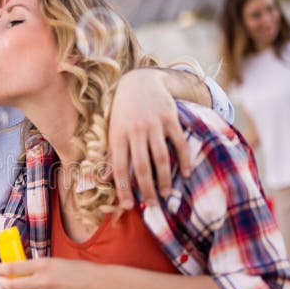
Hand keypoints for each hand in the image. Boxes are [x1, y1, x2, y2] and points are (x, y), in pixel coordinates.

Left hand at [0, 258, 107, 288]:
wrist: (101, 286)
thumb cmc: (81, 270)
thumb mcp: (58, 261)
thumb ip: (39, 266)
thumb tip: (20, 269)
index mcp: (45, 265)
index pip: (13, 268)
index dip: (0, 268)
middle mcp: (44, 281)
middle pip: (12, 285)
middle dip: (1, 283)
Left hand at [108, 69, 190, 207]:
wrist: (140, 82)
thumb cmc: (123, 111)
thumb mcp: (113, 131)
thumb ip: (112, 155)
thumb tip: (104, 179)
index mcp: (118, 136)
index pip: (118, 168)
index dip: (123, 189)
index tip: (127, 206)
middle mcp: (135, 131)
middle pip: (141, 166)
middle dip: (146, 189)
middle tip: (151, 205)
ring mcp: (154, 124)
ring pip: (160, 157)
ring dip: (164, 178)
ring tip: (165, 194)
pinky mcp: (170, 118)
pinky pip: (179, 143)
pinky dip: (183, 159)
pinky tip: (185, 173)